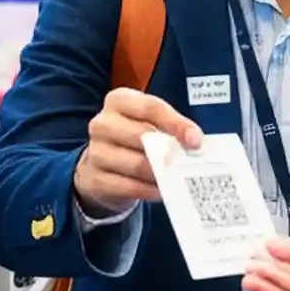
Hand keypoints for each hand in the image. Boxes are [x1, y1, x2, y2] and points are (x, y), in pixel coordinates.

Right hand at [73, 87, 203, 217]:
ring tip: (173, 177)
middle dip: (168, 150)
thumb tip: (193, 142)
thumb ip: (170, 129)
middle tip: (186, 162)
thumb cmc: (133, 140)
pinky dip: (147, 190)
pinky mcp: (94, 178)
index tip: (195, 140)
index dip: (176, 124)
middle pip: (141, 135)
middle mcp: (102, 123)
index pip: (150, 107)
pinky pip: (127, 186)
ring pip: (135, 164)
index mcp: (119, 101)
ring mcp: (95, 151)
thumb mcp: (150, 124)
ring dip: (159, 173)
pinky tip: (158, 190)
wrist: (103, 166)